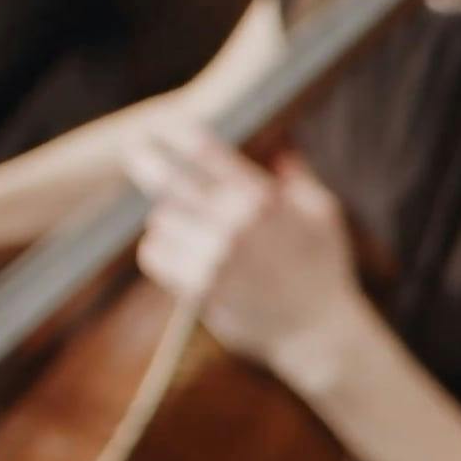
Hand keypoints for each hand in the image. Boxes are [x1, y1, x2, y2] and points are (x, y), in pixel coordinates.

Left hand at [126, 120, 365, 378]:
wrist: (318, 332)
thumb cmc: (325, 270)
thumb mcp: (324, 215)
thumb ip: (299, 178)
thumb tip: (280, 150)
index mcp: (263, 198)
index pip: (207, 152)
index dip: (180, 134)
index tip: (167, 129)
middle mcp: (236, 223)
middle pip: (169, 180)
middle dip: (146, 162)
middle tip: (135, 153)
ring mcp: (214, 257)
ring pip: (160, 220)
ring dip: (166, 219)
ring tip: (177, 222)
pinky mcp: (198, 288)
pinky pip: (156, 255)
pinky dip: (159, 250)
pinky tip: (172, 250)